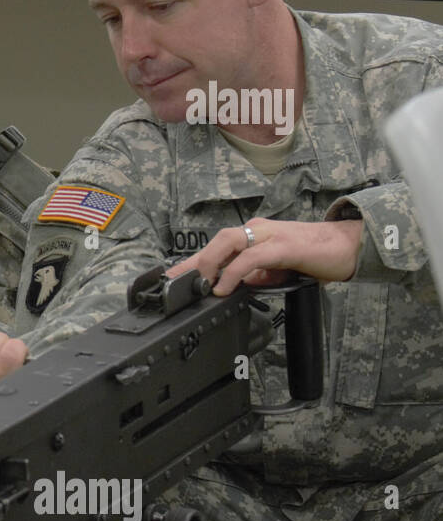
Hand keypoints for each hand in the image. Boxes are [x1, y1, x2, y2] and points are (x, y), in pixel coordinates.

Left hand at [166, 217, 362, 294]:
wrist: (349, 246)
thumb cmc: (314, 257)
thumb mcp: (278, 271)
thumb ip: (257, 277)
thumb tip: (236, 287)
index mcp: (254, 238)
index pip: (217, 249)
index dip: (192, 264)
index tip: (171, 280)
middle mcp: (258, 232)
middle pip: (216, 242)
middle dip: (191, 263)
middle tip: (174, 284)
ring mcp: (270, 236)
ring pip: (228, 242)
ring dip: (208, 264)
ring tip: (198, 286)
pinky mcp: (284, 246)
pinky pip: (251, 257)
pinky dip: (233, 272)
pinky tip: (224, 287)